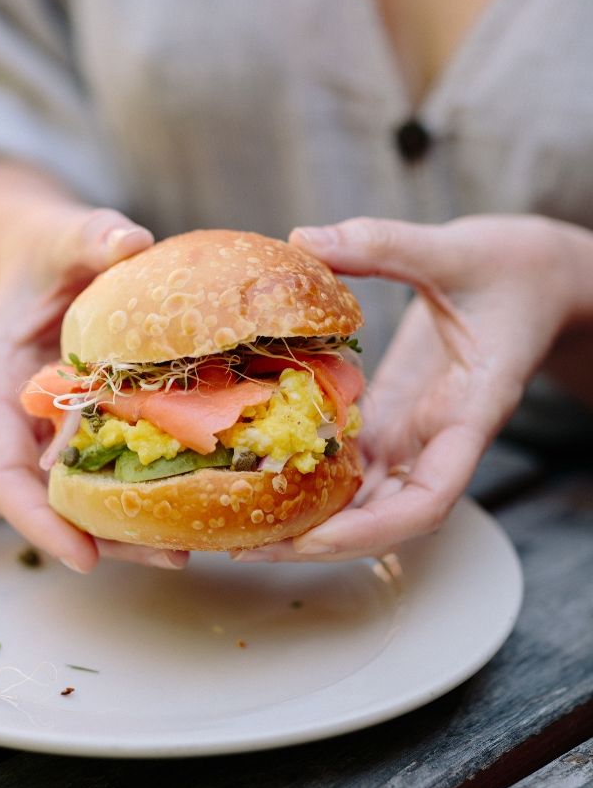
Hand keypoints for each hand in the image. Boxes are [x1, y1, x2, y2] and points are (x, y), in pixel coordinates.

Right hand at [0, 201, 188, 572]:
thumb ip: (88, 236)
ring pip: (89, 492)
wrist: (50, 253)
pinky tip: (199, 492)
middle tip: (170, 558)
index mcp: (2, 385)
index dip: (38, 520)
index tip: (81, 558)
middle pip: (55, 500)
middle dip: (105, 537)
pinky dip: (151, 483)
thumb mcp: (63, 235)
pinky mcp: (98, 419)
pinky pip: (118, 462)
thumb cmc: (47, 247)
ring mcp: (63, 423)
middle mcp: (30, 417)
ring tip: (192, 547)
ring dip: (133, 524)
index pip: (5, 472)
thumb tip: (129, 239)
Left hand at [237, 214, 574, 561]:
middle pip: (386, 516)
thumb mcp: (456, 250)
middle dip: (323, 541)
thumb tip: (304, 240)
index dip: (373, 530)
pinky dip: (313, 474)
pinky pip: (354, 458)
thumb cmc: (518, 268)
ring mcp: (418, 429)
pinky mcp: (397, 413)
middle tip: (249, 548)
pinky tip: (263, 471)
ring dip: (311, 517)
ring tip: (244, 525)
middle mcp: (441, 436)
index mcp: (470, 413)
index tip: (315, 541)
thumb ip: (384, 245)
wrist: (543, 275)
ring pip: (366, 496)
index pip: (430, 498)